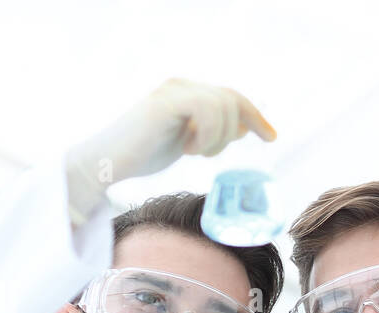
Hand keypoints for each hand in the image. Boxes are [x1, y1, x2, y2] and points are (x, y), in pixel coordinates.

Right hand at [65, 78, 275, 221]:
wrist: (106, 162)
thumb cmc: (142, 155)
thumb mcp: (188, 141)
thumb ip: (212, 131)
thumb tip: (244, 127)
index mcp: (188, 93)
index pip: (232, 96)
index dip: (256, 116)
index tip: (272, 137)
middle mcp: (182, 85)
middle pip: (233, 99)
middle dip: (235, 131)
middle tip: (207, 154)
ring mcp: (173, 91)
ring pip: (223, 106)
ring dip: (216, 138)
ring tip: (193, 151)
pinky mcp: (165, 102)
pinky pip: (206, 109)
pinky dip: (206, 134)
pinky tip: (188, 148)